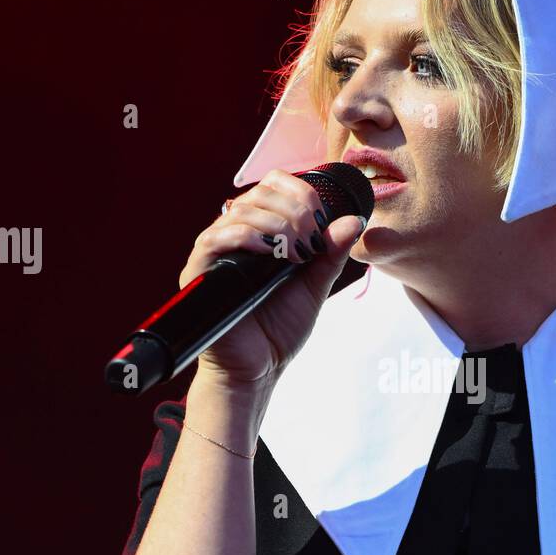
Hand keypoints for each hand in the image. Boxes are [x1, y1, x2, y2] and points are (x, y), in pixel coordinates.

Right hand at [179, 168, 366, 389]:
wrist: (258, 369)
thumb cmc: (279, 330)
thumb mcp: (314, 286)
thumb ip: (330, 254)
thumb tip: (354, 221)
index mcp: (262, 232)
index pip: (275, 185)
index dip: (301, 193)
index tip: (322, 221)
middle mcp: (236, 234)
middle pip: (260, 192)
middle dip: (294, 211)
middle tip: (311, 242)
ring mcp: (217, 251)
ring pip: (241, 209)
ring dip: (277, 224)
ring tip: (296, 254)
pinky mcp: (200, 271)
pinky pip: (216, 237)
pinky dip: (248, 237)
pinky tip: (271, 254)